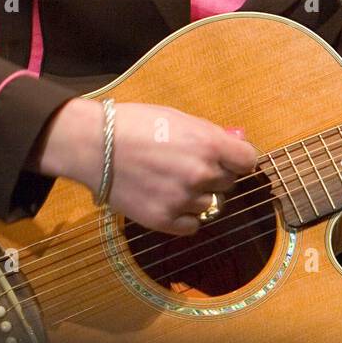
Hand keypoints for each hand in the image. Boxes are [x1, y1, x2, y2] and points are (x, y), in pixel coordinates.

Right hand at [32, 97, 258, 235]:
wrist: (93, 145)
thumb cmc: (134, 124)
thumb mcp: (178, 117)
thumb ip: (211, 133)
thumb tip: (239, 141)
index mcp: (208, 144)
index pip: (248, 160)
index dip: (239, 159)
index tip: (230, 159)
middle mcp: (200, 174)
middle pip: (228, 183)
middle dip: (215, 174)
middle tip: (188, 164)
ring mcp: (183, 199)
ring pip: (210, 204)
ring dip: (198, 195)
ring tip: (171, 180)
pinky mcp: (164, 221)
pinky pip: (193, 225)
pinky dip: (185, 215)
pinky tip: (168, 198)